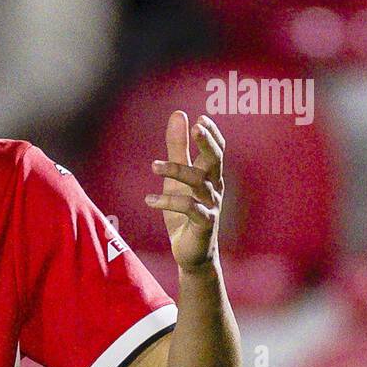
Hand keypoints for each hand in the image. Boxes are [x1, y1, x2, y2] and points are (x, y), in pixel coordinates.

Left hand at [145, 110, 224, 273]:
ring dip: (176, 170)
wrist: (191, 252)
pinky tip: (149, 200)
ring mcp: (211, 206)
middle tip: (196, 127)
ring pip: (198, 182)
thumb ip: (178, 148)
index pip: (217, 150)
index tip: (200, 118)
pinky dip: (168, 202)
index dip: (211, 134)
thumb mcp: (177, 178)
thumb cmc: (185, 211)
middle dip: (207, 143)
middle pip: (215, 161)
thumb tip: (180, 114)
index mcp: (211, 176)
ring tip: (153, 165)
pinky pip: (189, 208)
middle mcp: (214, 188)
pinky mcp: (203, 224)